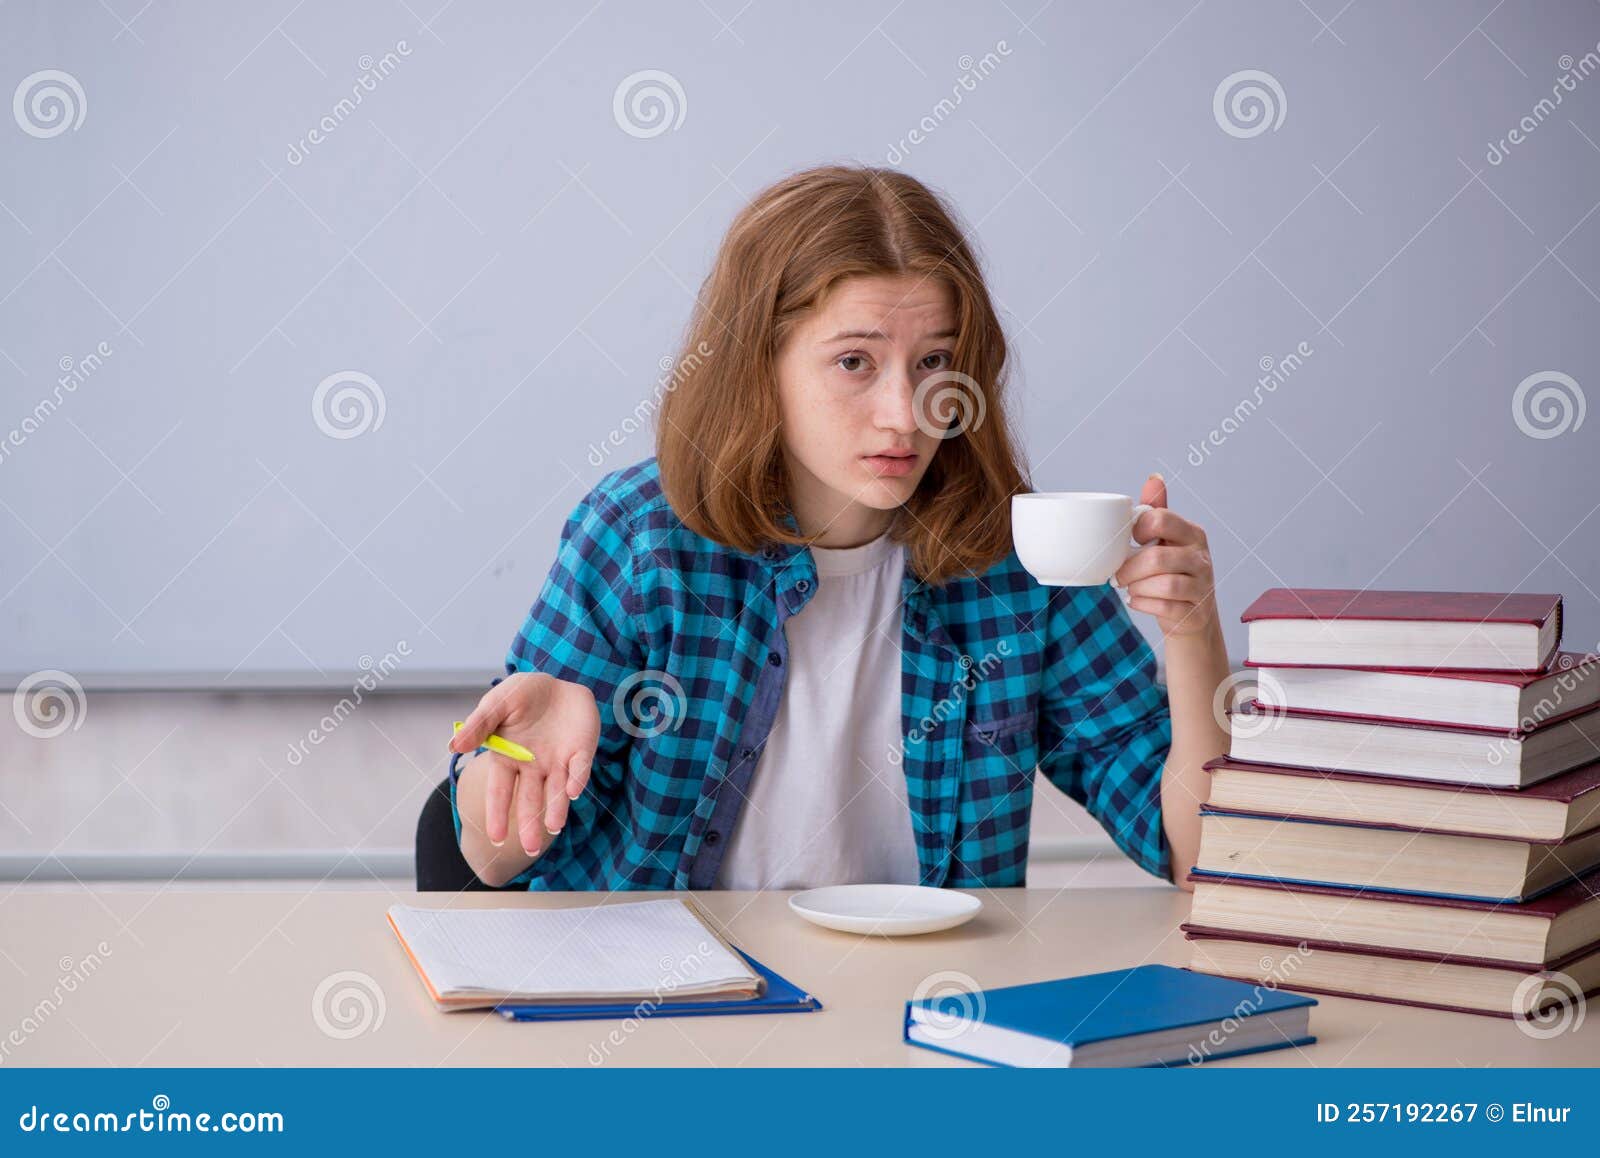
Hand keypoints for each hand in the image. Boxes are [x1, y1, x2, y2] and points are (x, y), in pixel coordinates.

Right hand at [449, 672, 599, 855]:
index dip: (498, 814)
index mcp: (509, 759)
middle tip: (531, 849)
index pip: (501, 791)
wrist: (555, 682)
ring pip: (556, 791)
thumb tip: (452, 746)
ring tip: (554, 827)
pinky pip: (580, 768)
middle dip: (530, 824)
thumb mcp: (496, 703)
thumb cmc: (520, 696)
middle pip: (530, 800)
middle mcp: (533, 767)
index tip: (496, 838)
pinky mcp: (581, 752)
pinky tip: (573, 791)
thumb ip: (478, 724)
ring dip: (556, 809)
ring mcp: (558, 762)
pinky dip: (577, 779)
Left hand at [1113, 473, 1218, 639]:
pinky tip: (1137, 600)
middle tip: (1118, 576)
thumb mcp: (1167, 540)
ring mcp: (1202, 585)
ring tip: (1131, 588)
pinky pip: (1164, 606)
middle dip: (1129, 569)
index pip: (1161, 519)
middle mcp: (1201, 557)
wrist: (1192, 615)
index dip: (1138, 529)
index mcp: (1192, 534)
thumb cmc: (1173, 572)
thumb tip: (1154, 478)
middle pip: (1157, 558)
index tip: (1131, 540)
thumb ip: (1158, 512)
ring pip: (1162, 585)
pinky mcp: (1196, 611)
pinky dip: (1143, 604)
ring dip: (1136, 588)